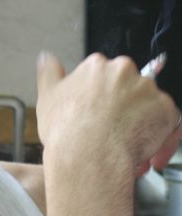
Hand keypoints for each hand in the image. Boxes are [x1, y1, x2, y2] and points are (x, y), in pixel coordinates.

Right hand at [36, 51, 180, 173]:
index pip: (104, 79)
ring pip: (148, 107)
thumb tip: (46, 58)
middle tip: (111, 136)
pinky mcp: (165, 109)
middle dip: (122, 112)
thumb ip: (49, 73)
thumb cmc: (66, 131)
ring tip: (124, 151)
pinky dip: (159, 141)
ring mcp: (146, 89)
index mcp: (96, 67)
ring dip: (140, 126)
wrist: (87, 156)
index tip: (98, 117)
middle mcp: (123, 71)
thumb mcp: (47, 97)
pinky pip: (168, 125)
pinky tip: (142, 157)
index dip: (101, 102)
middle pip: (128, 90)